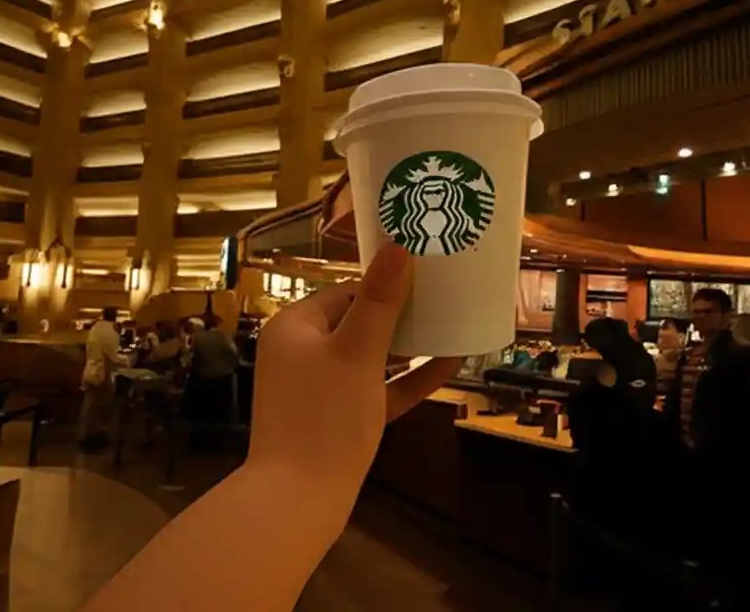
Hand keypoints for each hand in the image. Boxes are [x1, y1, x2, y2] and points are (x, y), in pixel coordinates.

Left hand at [247, 243, 461, 492]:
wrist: (298, 501)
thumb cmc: (323, 417)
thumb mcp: (356, 353)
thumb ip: (380, 302)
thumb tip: (398, 248)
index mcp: (294, 327)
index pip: (345, 291)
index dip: (385, 281)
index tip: (428, 271)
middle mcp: (302, 352)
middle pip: (358, 320)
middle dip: (401, 312)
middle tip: (448, 295)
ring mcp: (320, 388)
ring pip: (371, 356)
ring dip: (409, 344)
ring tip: (454, 324)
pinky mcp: (339, 419)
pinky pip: (378, 388)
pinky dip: (407, 378)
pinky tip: (450, 365)